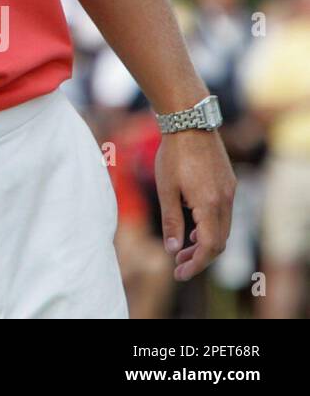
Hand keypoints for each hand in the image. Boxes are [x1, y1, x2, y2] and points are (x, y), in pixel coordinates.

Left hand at [155, 129, 235, 280]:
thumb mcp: (166, 189)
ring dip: (205, 242)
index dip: (195, 264)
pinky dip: (211, 226)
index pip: (209, 247)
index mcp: (209, 204)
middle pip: (219, 242)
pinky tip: (194, 227)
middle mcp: (225, 200)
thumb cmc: (172, 154)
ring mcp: (230, 191)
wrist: (189, 122)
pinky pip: (224, 214)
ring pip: (223, 228)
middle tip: (178, 264)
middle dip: (200, 257)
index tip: (179, 272)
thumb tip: (172, 249)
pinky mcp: (229, 183)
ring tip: (183, 249)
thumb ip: (171, 220)